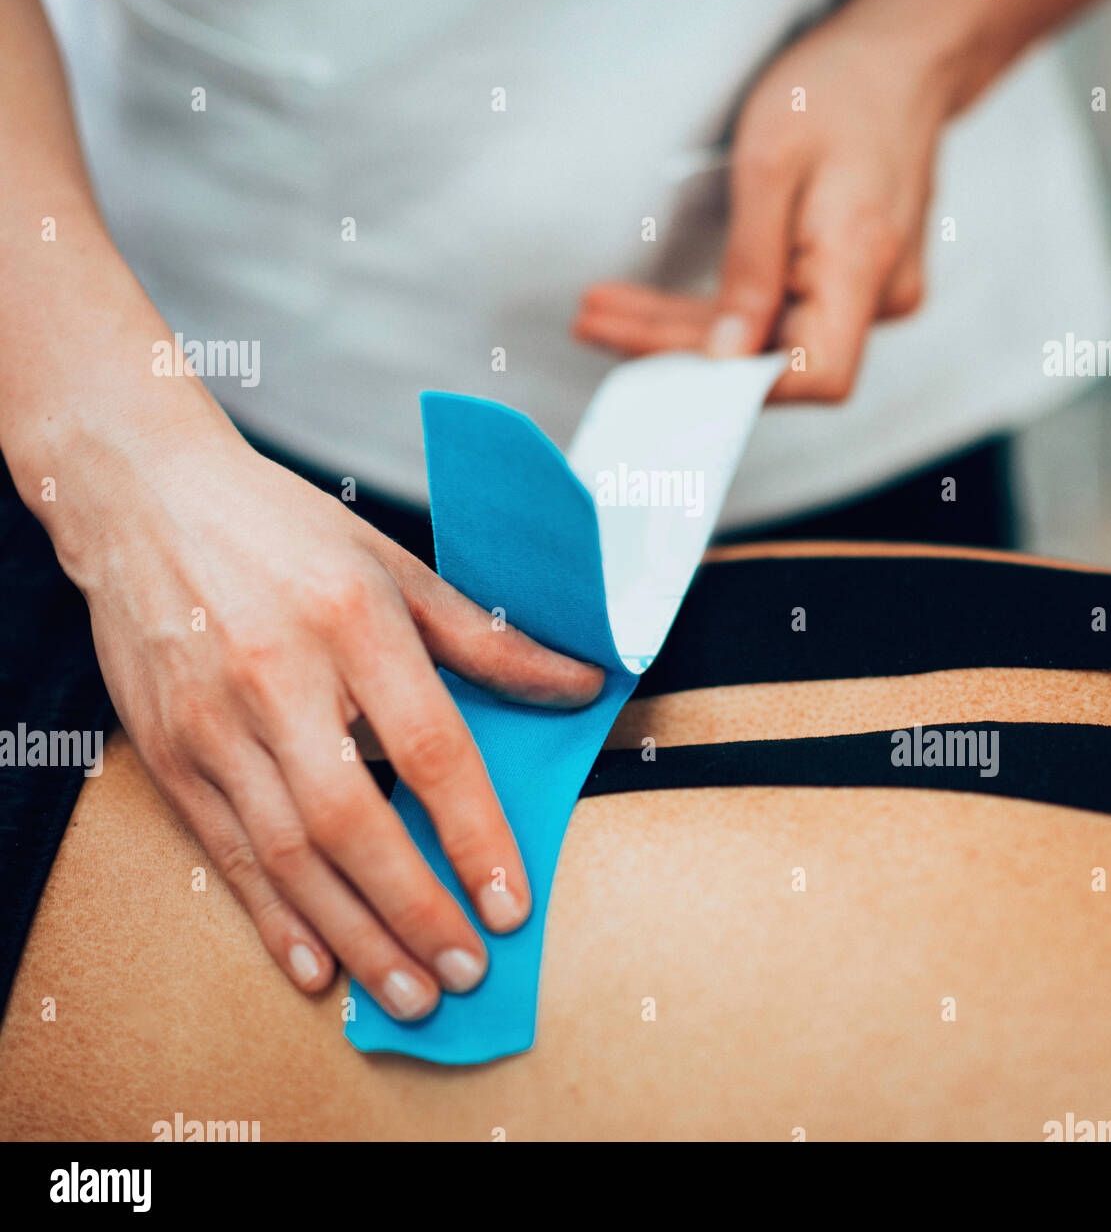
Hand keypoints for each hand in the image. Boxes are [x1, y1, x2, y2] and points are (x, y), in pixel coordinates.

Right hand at [57, 422, 602, 1018]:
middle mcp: (278, 677)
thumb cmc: (285, 529)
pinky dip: (272, 917)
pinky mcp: (168, 752)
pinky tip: (316, 966)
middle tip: (465, 972)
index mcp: (352, 621)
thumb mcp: (395, 565)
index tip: (510, 902)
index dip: (475, 832)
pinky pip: (222, 852)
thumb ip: (487, 638)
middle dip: (415, 909)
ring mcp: (212, 722)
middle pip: (352, 821)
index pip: (428, 748)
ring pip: (287, 854)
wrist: (147, 501)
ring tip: (409, 992)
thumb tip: (578, 683)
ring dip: (353, 934)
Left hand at [574, 0, 978, 400]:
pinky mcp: (848, 287)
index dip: (737, 387)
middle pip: (773, 362)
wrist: (899, 58)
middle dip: (676, 348)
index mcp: (864, 261)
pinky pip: (777, 319)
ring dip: (684, 332)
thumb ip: (751, 268)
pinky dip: (716, 315)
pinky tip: (655, 307)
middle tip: (591, 320)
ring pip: (767, 343)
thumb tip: (729, 357)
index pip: (814, 373)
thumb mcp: (771, 161)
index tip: (655, 368)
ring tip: (603, 310)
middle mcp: (880, 294)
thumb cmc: (835, 89)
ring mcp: (869, 295)